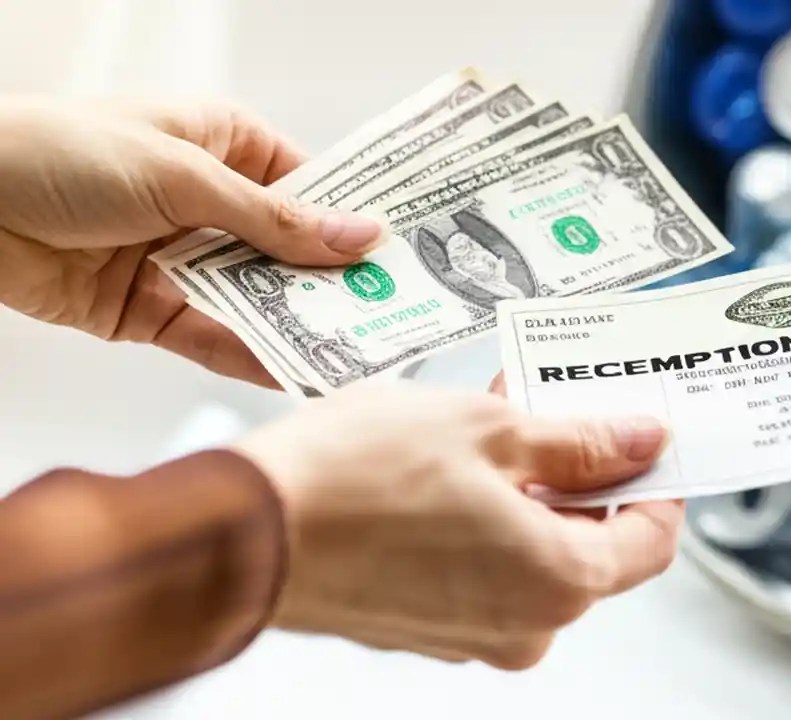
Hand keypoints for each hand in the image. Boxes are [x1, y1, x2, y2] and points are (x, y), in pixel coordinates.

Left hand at [0, 96, 383, 387]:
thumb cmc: (66, 153)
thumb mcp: (185, 176)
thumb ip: (274, 220)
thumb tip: (360, 237)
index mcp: (222, 143)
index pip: (308, 184)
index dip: (352, 218)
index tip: (402, 254)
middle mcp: (208, 201)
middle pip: (287, 249)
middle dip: (332, 282)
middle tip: (391, 314)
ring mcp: (180, 257)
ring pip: (254, 297)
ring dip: (296, 323)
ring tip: (354, 352)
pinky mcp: (149, 310)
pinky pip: (210, 336)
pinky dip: (247, 354)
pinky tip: (292, 373)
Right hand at [233, 383, 682, 669]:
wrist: (242, 531)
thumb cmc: (353, 481)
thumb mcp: (490, 430)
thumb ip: (581, 442)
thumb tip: (640, 441)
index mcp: (557, 581)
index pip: (651, 541)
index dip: (656, 482)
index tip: (644, 438)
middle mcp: (522, 624)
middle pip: (591, 546)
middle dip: (581, 473)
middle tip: (555, 406)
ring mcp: (470, 632)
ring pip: (532, 553)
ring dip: (527, 489)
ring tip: (492, 421)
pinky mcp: (424, 624)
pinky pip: (482, 568)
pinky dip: (485, 517)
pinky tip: (451, 462)